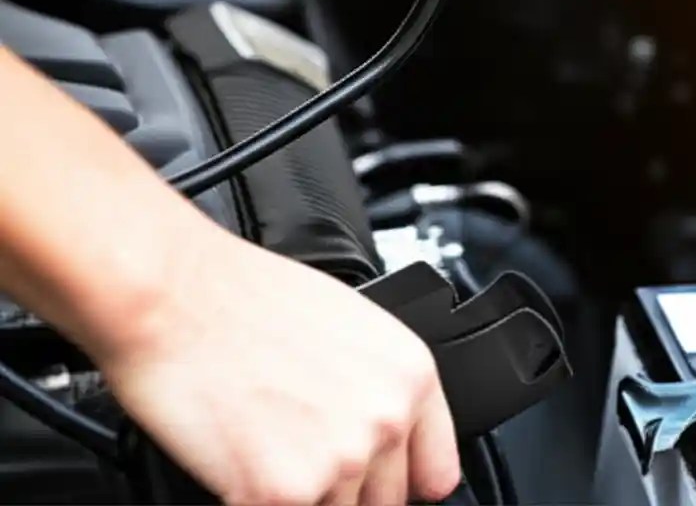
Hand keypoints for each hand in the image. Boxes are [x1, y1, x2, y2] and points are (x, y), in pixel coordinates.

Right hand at [95, 230, 459, 504]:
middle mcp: (386, 421)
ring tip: (261, 450)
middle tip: (298, 454)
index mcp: (412, 377)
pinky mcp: (280, 494)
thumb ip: (376, 387)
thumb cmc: (243, 298)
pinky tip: (235, 467)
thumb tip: (378, 430)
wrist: (172, 295)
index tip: (378, 482)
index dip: (401, 481)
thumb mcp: (349, 326)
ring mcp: (337, 462)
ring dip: (298, 497)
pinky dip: (253, 502)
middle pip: (383, 503)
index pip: (436, 473)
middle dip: (343, 491)